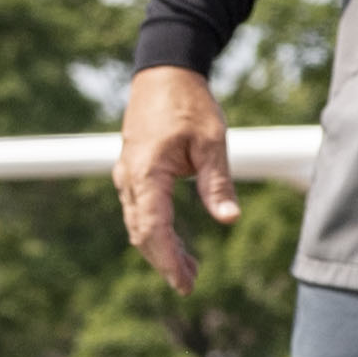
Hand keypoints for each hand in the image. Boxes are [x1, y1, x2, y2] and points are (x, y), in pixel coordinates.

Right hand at [119, 64, 235, 294]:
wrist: (165, 71)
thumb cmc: (190, 103)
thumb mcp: (212, 141)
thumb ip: (218, 183)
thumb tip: (230, 220)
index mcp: (146, 172)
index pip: (153, 229)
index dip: (167, 260)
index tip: (183, 283)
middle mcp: (130, 178)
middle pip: (142, 233)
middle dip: (164, 261)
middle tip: (190, 285)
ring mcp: (127, 175)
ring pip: (139, 224)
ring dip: (161, 249)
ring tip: (189, 270)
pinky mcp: (133, 171)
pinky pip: (141, 210)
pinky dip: (156, 231)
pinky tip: (176, 242)